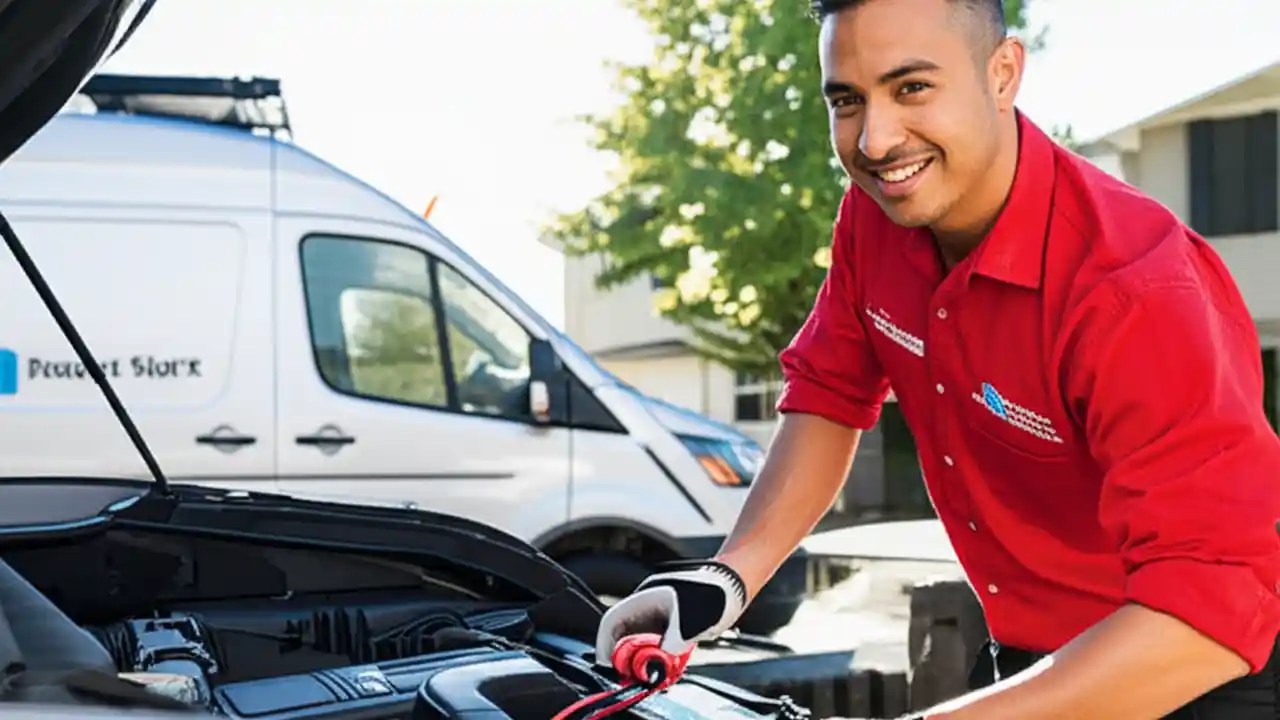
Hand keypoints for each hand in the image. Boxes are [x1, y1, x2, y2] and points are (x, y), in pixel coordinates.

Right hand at [593, 559, 748, 665]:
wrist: (734, 585)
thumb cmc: (716, 593)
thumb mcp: (691, 622)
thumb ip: (672, 643)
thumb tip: (657, 663)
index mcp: (646, 597)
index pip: (612, 620)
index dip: (606, 644)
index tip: (608, 664)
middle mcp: (647, 604)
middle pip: (623, 633)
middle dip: (625, 656)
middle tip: (633, 674)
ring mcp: (657, 612)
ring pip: (638, 639)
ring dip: (642, 657)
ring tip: (654, 670)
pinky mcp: (668, 621)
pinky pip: (653, 641)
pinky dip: (656, 654)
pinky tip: (668, 663)